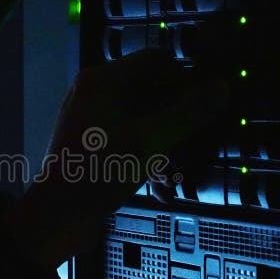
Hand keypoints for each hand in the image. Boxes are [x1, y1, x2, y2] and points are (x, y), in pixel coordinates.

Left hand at [7, 50, 227, 269]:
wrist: (57, 218)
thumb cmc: (98, 171)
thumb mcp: (149, 140)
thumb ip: (187, 112)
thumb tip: (222, 87)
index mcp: (103, 81)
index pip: (157, 61)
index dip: (186, 78)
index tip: (209, 103)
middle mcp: (97, 94)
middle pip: (152, 92)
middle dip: (178, 119)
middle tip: (201, 141)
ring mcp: (94, 121)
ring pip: (145, 121)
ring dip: (166, 144)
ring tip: (179, 171)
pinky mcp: (96, 147)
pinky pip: (131, 142)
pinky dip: (147, 159)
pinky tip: (160, 186)